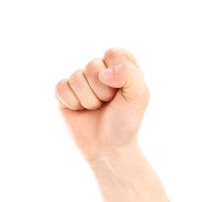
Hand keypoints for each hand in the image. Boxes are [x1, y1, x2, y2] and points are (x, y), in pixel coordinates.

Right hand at [55, 47, 148, 162]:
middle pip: (93, 65)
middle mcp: (99, 68)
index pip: (114, 53)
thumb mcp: (139, 98)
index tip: (122, 92)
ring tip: (95, 109)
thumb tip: (104, 71)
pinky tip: (80, 111)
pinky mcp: (63, 91)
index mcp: (120, 65)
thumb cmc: (125, 122)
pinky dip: (73, 103)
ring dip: (89, 100)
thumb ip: (131, 75)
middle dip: (102, 91)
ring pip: (77, 77)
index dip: (118, 74)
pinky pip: (61, 87)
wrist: (108, 148)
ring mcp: (80, 79)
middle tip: (108, 104)